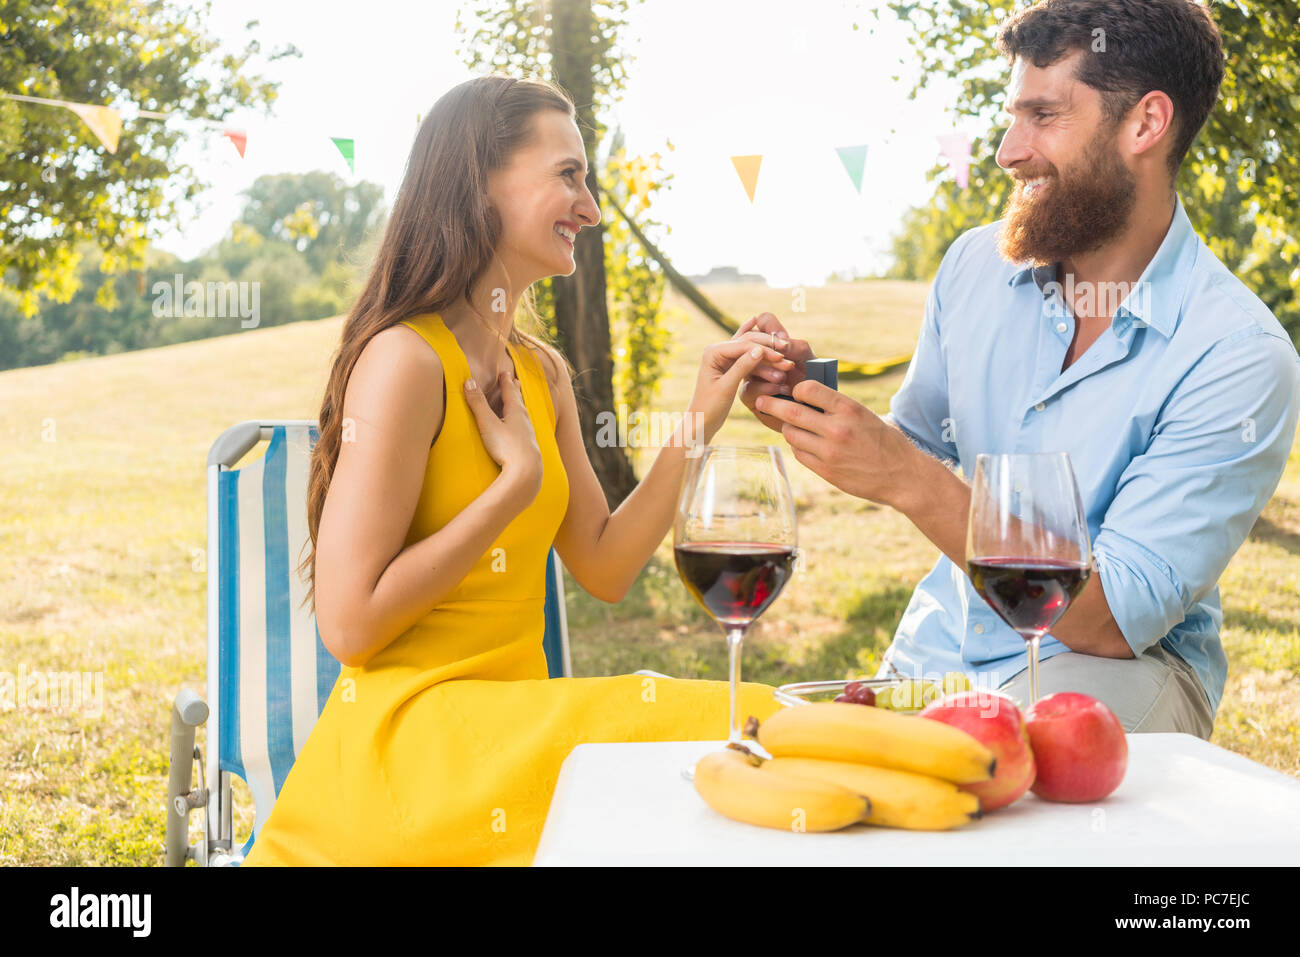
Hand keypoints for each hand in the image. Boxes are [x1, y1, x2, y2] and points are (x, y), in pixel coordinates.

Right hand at [464, 371, 542, 501]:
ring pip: (523, 416)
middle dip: (515, 391)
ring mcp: (528, 435)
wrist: (526, 472)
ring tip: (518, 404)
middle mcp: (525, 421)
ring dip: (519, 407)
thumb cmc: (506, 446)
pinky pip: (524, 430)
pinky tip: (521, 432)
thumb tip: (469, 381)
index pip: (510, 392)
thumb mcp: (487, 423)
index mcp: (516, 411)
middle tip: (516, 382)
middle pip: (519, 402)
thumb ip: (477, 403)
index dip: (506, 382)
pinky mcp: (528, 448)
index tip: (506, 373)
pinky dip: (521, 424)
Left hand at [687, 335, 792, 446]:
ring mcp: (725, 357)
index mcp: (713, 352)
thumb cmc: (709, 408)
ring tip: (788, 367)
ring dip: (770, 359)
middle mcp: (718, 350)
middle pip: (749, 342)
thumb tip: (760, 350)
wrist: (702, 422)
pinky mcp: (731, 365)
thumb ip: (742, 367)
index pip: (744, 345)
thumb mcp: (726, 387)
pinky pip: (750, 357)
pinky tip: (769, 338)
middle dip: (770, 350)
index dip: (765, 350)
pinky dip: (763, 357)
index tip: (782, 358)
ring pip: (752, 351)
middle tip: (788, 358)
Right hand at [734, 313, 817, 433]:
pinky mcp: (749, 395)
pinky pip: (748, 388)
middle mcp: (758, 355)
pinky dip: (767, 388)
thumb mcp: (809, 361)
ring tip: (785, 378)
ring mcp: (750, 374)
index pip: (763, 320)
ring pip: (746, 364)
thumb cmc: (813, 382)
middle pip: (749, 341)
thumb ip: (797, 347)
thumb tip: (780, 342)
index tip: (784, 342)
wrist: (813, 411)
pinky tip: (783, 391)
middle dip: (768, 351)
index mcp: (773, 342)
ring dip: (767, 370)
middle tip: (788, 363)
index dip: (770, 327)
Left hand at [753, 379, 916, 505]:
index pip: (808, 389)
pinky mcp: (826, 470)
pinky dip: (797, 446)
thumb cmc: (884, 441)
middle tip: (760, 400)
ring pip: (791, 434)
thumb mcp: (864, 415)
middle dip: (771, 404)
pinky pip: (799, 454)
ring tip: (792, 425)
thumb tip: (806, 397)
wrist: (902, 476)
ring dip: (787, 428)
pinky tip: (804, 444)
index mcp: (848, 409)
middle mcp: (837, 429)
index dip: (796, 389)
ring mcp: (829, 452)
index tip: (794, 391)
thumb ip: (836, 407)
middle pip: (791, 412)